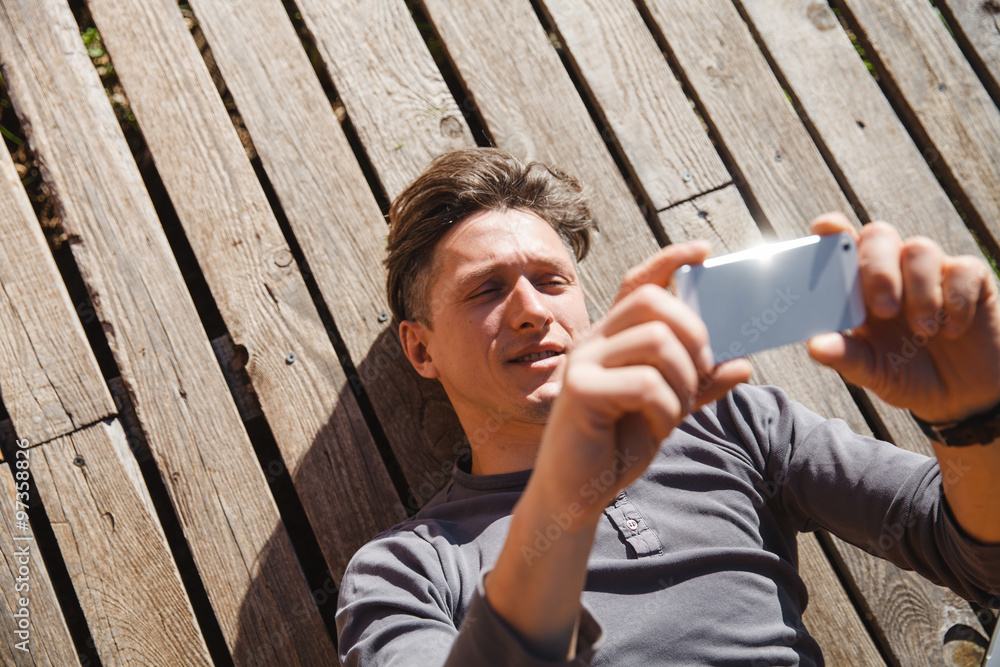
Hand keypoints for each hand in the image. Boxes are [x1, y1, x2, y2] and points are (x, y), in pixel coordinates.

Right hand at [530, 242, 751, 521]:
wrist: (576, 492)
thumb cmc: (616, 446)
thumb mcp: (668, 408)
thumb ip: (700, 386)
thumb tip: (742, 364)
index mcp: (612, 337)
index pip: (637, 282)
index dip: (670, 260)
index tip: (704, 252)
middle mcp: (594, 340)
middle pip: (653, 301)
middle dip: (694, 332)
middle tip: (702, 372)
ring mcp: (583, 361)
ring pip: (657, 340)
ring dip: (684, 380)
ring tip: (675, 410)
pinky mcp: (579, 390)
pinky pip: (645, 383)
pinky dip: (667, 408)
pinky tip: (658, 428)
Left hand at [807, 213, 999, 423]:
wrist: (961, 398)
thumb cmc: (908, 375)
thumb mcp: (873, 372)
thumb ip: (845, 357)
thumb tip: (815, 346)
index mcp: (859, 287)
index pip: (841, 243)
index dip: (832, 228)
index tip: (827, 230)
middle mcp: (893, 270)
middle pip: (879, 235)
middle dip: (877, 268)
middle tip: (885, 310)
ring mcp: (932, 272)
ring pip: (919, 249)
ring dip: (918, 291)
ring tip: (924, 331)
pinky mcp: (970, 279)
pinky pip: (961, 269)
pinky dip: (956, 301)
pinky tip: (952, 330)